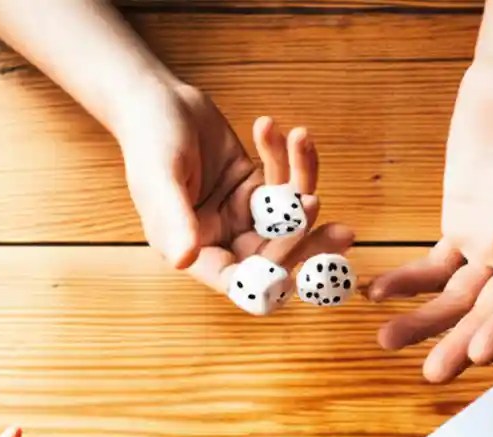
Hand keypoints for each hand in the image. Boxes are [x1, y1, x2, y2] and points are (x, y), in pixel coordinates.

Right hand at [117, 84, 353, 293]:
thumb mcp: (158, 178)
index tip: (301, 253)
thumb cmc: (148, 138)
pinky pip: (288, 184)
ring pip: (290, 218)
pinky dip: (292, 159)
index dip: (274, 273)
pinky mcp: (258, 187)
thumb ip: (171, 220)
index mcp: (195, 249)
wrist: (156, 99)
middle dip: (308, 241)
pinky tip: (284, 131)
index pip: (241, 280)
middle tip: (343, 233)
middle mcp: (221, 238)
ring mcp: (243, 214)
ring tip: (301, 142)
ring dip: (303, 183)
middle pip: (276, 256)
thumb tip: (183, 260)